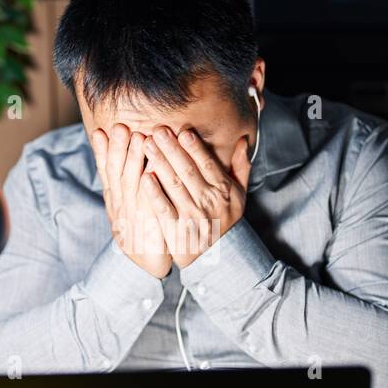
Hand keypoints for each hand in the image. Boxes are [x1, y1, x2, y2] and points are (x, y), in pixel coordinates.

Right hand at [91, 124, 171, 278]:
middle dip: (118, 150)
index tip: (100, 131)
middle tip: (120, 128)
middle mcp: (121, 206)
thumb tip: (118, 159)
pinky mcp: (149, 227)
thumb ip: (123, 185)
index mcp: (115, 201)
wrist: (146, 267)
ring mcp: (133, 216)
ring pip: (132, 185)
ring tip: (138, 138)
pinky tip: (152, 171)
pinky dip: (150, 187)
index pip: (105, 173)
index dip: (102, 152)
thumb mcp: (126, 208)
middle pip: (116, 174)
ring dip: (133, 161)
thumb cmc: (140, 233)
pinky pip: (148, 204)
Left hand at [142, 126, 250, 267]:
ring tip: (147, 145)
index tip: (183, 131)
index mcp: (223, 190)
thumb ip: (240, 167)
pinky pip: (164, 209)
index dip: (195, 147)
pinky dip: (154, 193)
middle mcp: (209, 201)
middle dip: (172, 149)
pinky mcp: (177, 231)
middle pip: (188, 171)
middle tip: (158, 130)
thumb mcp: (240, 195)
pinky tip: (144, 177)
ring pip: (174, 185)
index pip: (208, 164)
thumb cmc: (225, 219)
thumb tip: (243, 141)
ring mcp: (192, 216)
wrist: (219, 257)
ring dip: (160, 164)